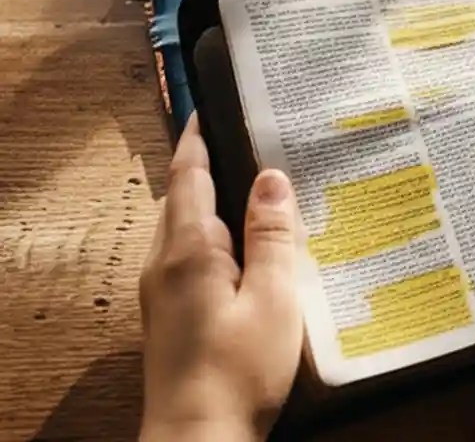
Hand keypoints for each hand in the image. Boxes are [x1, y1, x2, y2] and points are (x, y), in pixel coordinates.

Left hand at [139, 115, 302, 441]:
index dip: (198, 138)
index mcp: (187, 249)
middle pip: (181, 199)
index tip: (211, 105)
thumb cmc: (241, 369)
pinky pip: (188, 257)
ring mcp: (161, 293)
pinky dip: (213, 237)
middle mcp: (164, 263)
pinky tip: (245, 251)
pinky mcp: (169, 317)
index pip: (188, 176)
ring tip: (256, 191)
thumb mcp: (272, 298)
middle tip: (249, 141)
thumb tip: (271, 176)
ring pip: (184, 230)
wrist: (200, 438)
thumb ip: (272, 236)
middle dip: (207, 167)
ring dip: (212, 204)